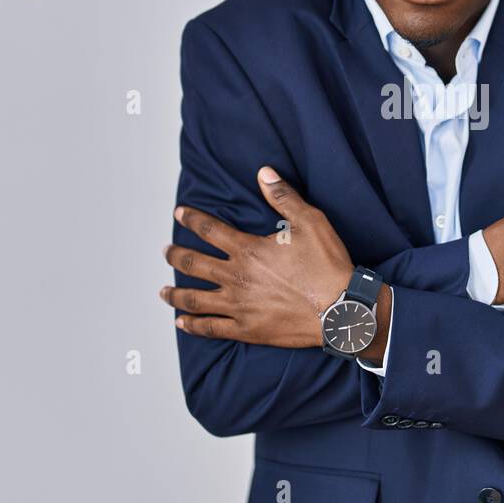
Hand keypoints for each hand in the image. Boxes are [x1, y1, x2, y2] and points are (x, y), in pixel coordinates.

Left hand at [160, 166, 353, 346]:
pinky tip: (182, 322)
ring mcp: (238, 306)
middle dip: (176, 255)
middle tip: (166, 251)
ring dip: (175, 293)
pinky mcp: (246, 329)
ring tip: (163, 291)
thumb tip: (263, 173)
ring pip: (195, 298)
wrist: (340, 310)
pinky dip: (192, 325)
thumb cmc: (327, 265)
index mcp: (248, 250)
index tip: (179, 214)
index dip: (192, 219)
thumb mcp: (311, 222)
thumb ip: (284, 197)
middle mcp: (236, 277)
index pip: (210, 230)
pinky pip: (210, 328)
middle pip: (194, 264)